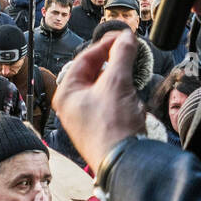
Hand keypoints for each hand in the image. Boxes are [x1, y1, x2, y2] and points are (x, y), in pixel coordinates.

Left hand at [53, 31, 144, 178]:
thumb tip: (126, 38)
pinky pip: (113, 105)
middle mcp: (73, 107)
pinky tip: (134, 100)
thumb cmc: (111, 129)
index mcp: (67, 93)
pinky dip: (124, 97)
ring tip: (134, 75)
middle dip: (115, 62)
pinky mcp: (102, 129)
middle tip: (130, 50)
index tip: (122, 37)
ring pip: (105, 89)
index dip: (105, 44)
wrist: (125, 163)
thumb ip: (122, 55)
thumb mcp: (117, 83)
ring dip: (121, 81)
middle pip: (95, 73)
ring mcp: (87, 119)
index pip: (85, 58)